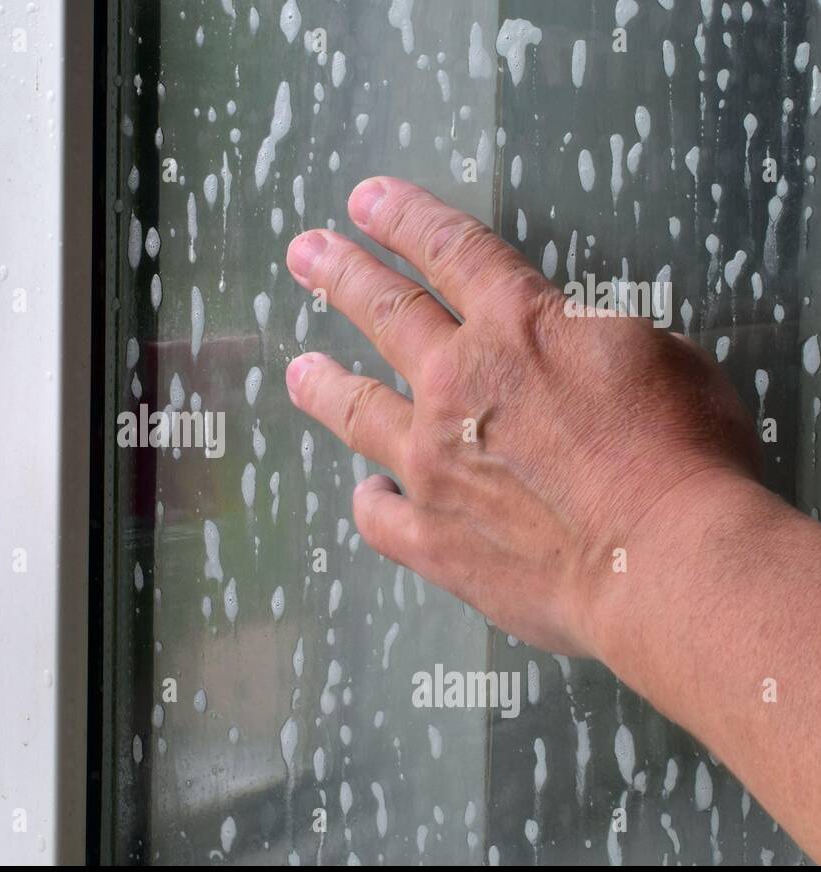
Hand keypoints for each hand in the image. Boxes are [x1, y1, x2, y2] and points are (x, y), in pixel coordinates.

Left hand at [284, 177, 759, 658]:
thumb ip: (596, 346)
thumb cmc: (684, 457)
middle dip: (341, 274)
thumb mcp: (664, 359)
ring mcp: (432, 462)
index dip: (405, 218)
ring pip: (358, 410)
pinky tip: (367, 491)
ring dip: (324, 384)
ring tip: (297, 371)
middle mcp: (458, 384)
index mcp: (519, 326)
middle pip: (386, 312)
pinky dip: (371, 499)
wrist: (663, 562)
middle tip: (305, 252)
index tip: (366, 199)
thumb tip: (576, 353)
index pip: (450, 250)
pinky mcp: (430, 537)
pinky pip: (378, 513)